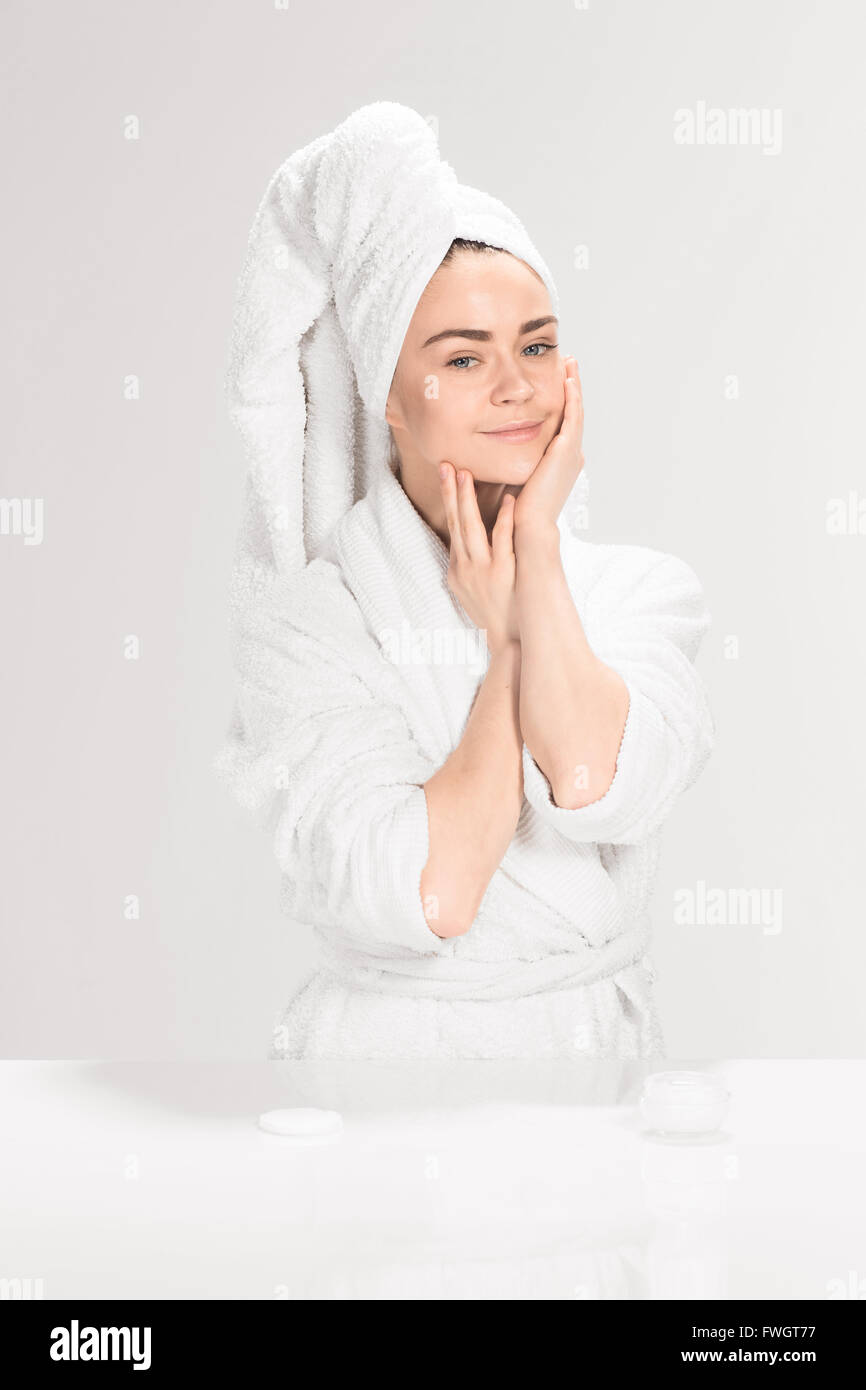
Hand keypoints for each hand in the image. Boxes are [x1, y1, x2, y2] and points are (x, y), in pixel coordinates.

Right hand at [438, 461, 518, 655]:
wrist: (508, 640)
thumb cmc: (495, 614)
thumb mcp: (471, 592)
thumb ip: (470, 565)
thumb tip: (469, 544)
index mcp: (457, 570)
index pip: (451, 528)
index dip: (448, 500)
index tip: (446, 475)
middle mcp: (466, 567)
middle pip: (456, 523)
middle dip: (450, 492)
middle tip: (446, 464)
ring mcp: (483, 570)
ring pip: (472, 528)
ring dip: (468, 500)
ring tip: (466, 474)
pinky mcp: (503, 574)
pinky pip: (503, 541)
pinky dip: (504, 520)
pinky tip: (508, 502)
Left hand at [512, 355, 584, 531]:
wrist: (527, 527)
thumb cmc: (516, 510)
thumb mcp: (516, 476)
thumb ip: (513, 460)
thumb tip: (495, 447)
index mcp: (561, 462)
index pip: (564, 423)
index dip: (563, 400)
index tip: (557, 380)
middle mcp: (571, 456)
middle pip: (573, 412)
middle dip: (571, 386)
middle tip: (570, 363)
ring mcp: (571, 454)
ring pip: (577, 411)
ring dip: (574, 386)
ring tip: (571, 363)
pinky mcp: (566, 453)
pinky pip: (573, 419)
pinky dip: (572, 399)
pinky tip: (567, 381)